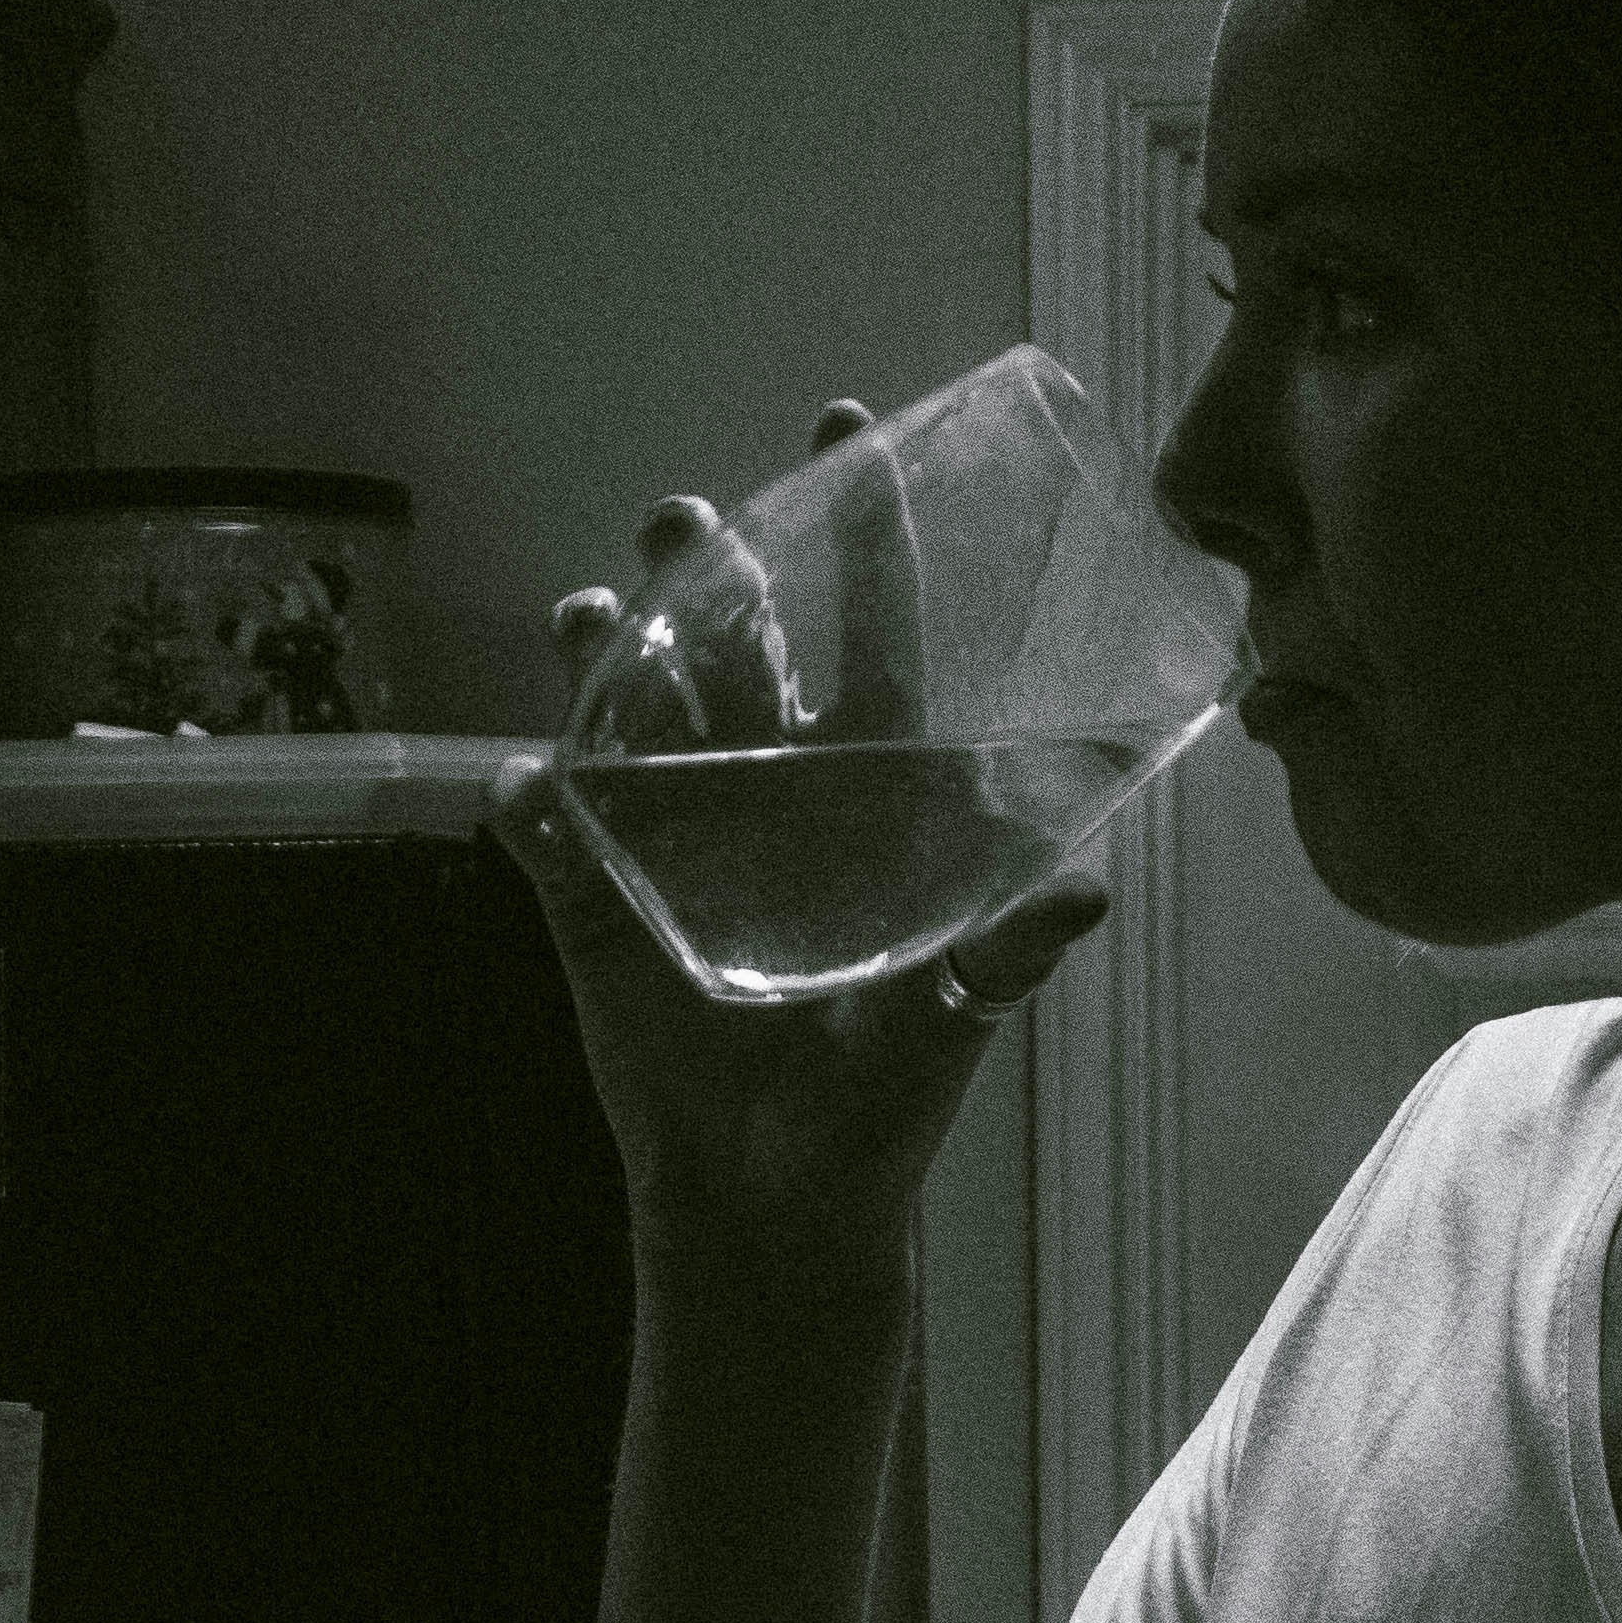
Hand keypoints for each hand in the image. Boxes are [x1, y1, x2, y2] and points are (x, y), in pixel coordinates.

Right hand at [488, 401, 1109, 1265]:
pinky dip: (532, 802)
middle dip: (706, 563)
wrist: (784, 1197)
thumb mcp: (958, 1015)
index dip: (862, 533)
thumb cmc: (886, 1099)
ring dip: (610, 648)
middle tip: (686, 517)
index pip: (871, 630)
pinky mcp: (595, 898)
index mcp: (868, 786)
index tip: (849, 425)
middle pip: (732, 638)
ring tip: (596, 611)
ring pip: (630, 704)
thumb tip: (1090, 888)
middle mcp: (767, 786)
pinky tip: (530, 783)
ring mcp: (673, 833)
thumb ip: (1012, 946)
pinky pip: (550, 828)